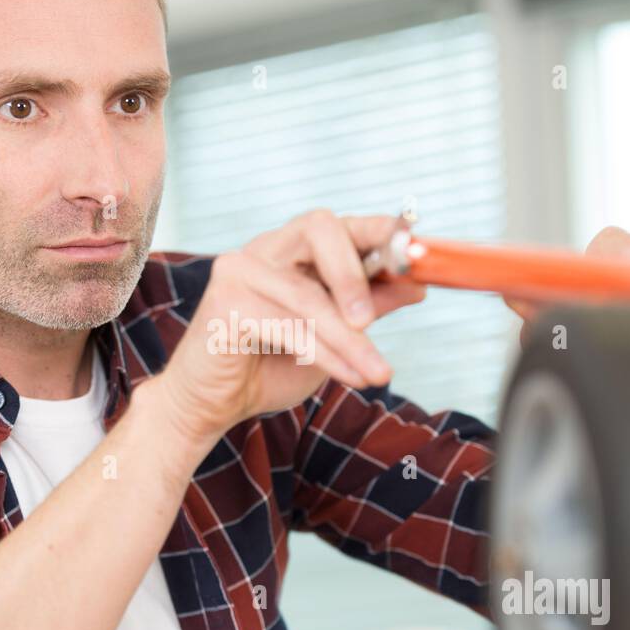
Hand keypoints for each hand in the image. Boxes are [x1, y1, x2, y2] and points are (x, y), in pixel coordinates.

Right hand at [151, 209, 426, 442]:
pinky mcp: (224, 304)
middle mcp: (265, 249)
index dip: (379, 229)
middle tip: (374, 317)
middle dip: (353, 270)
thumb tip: (417, 284)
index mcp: (292, 248)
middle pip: (318, 228)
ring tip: (379, 374)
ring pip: (307, 296)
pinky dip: (326, 355)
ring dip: (350, 340)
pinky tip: (351, 377)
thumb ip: (367, 308)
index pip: (339, 224)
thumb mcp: (333, 337)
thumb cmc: (270, 366)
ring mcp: (239, 271)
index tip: (415, 249)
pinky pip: (286, 327)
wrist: (212, 405)